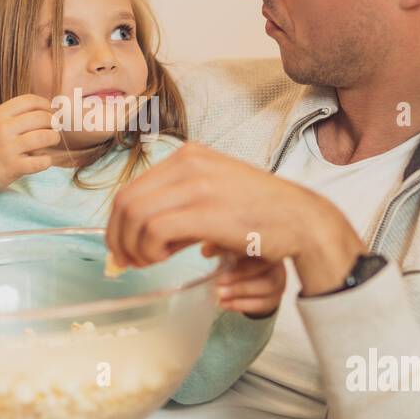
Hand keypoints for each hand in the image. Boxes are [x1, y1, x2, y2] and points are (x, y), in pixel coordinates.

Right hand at [0, 94, 60, 217]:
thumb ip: (14, 115)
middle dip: (53, 122)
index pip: (29, 100)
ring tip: (53, 140)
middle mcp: (3, 129)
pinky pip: (41, 161)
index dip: (45, 104)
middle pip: (41, 117)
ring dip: (54, 138)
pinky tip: (44, 160)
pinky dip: (47, 160)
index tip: (50, 110)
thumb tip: (46, 109)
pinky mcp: (13, 168)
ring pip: (45, 137)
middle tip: (54, 127)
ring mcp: (8, 149)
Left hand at [106, 142, 368, 296]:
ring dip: (134, 246)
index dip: (118, 222)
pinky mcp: (205, 210)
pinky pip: (155, 229)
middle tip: (128, 261)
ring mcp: (197, 185)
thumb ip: (177, 208)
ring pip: (136, 216)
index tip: (123, 247)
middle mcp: (189, 163)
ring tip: (149, 262)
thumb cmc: (259, 212)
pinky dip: (149, 249)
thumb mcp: (213, 195)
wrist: (301, 220)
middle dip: (119, 237)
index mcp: (189, 156)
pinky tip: (162, 259)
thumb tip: (138, 235)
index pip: (132, 187)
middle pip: (127, 201)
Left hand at [206, 246, 287, 316]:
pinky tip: (224, 304)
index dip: (235, 248)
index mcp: (265, 244)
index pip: (255, 243)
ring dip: (240, 290)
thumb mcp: (230, 253)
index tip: (210, 252)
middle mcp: (276, 261)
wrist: (255, 286)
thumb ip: (220, 248)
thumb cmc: (242, 264)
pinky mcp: (275, 299)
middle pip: (265, 265)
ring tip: (220, 294)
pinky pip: (263, 303)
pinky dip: (241, 304)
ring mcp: (279, 281)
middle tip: (219, 281)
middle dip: (240, 273)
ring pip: (267, 285)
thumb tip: (205, 250)